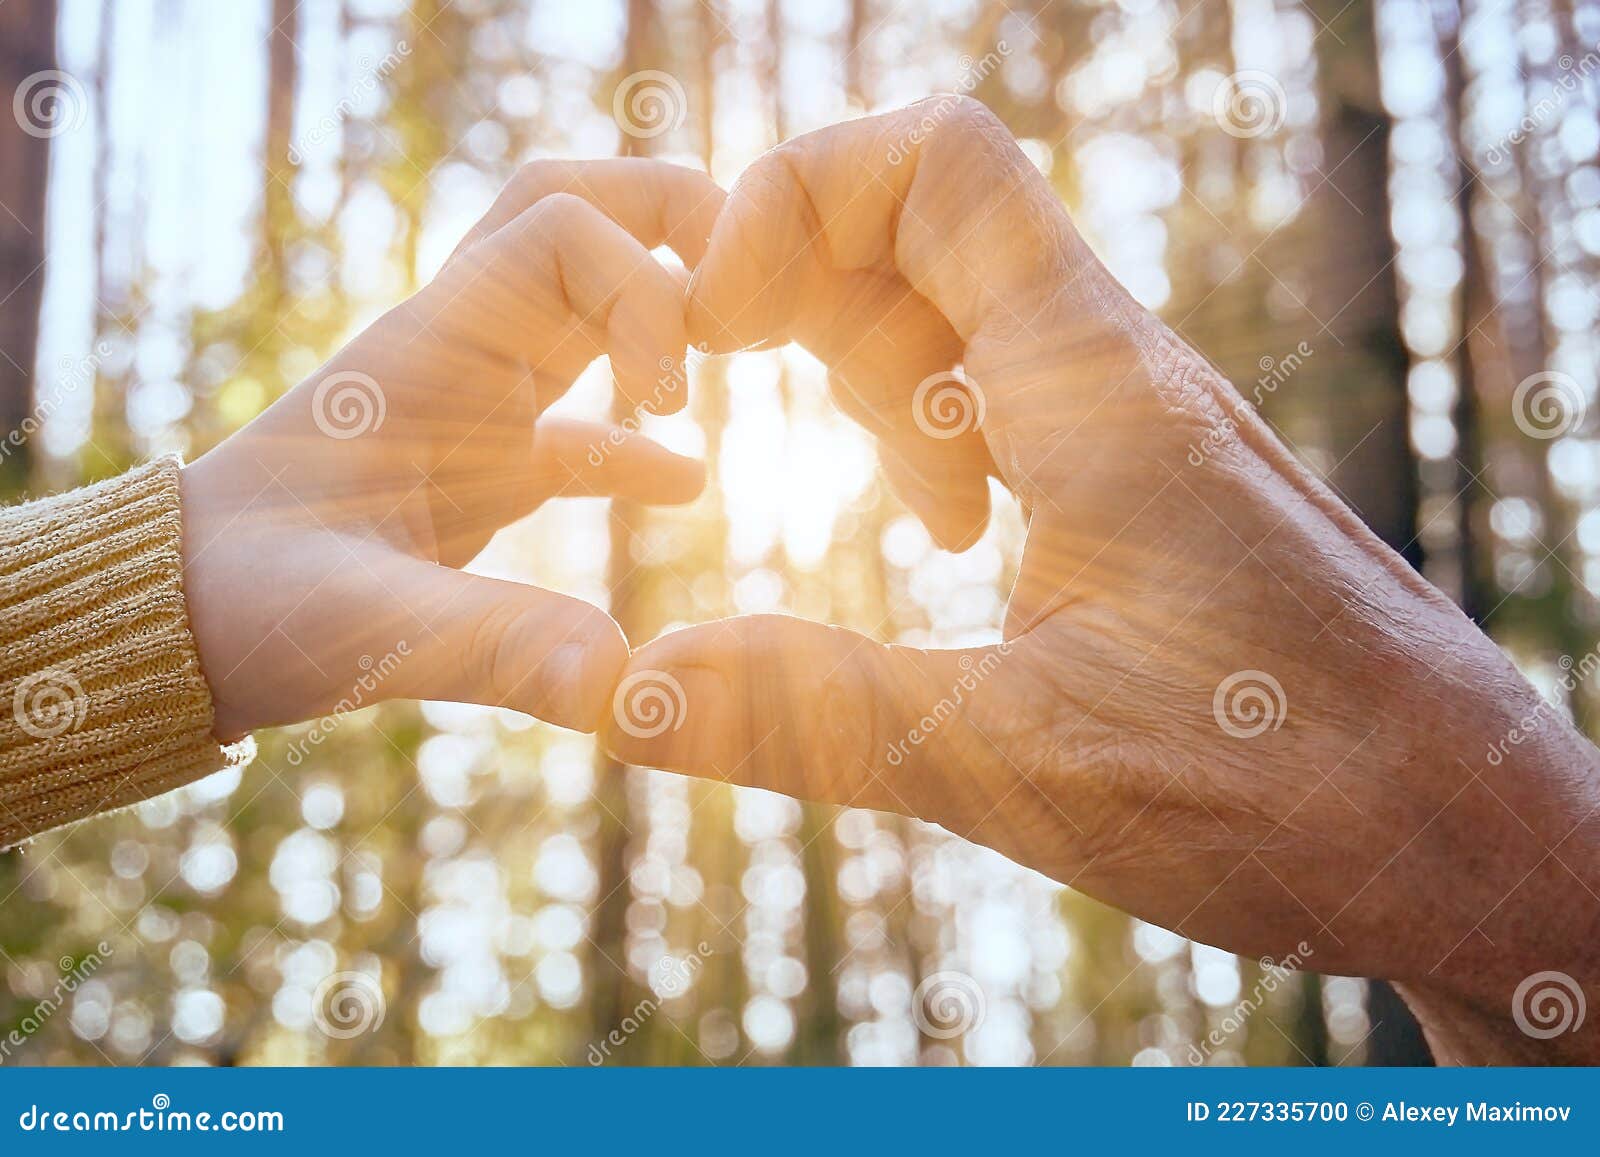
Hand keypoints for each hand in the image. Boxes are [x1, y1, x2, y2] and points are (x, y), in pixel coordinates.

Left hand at [183, 159, 723, 738]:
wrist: (185, 620)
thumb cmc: (251, 609)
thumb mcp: (369, 629)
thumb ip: (492, 647)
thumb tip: (618, 687)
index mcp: (432, 352)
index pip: (561, 230)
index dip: (644, 287)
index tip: (673, 397)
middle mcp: (457, 352)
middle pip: (573, 213)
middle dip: (667, 220)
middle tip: (741, 285)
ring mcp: (469, 403)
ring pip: (577, 301)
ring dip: (658, 310)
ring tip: (732, 366)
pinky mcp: (476, 465)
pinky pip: (573, 422)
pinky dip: (635, 440)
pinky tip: (687, 484)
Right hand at [602, 99, 1599, 1062]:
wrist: (1463, 833)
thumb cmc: (1288, 798)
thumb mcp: (1018, 766)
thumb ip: (813, 715)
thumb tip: (623, 695)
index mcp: (1094, 395)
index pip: (933, 162)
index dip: (793, 197)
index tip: (715, 332)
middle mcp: (1124, 374)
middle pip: (927, 218)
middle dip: (806, 287)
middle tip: (742, 401)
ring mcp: (1143, 419)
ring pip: (968, 300)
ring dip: (874, 363)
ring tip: (885, 499)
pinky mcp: (1153, 475)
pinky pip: (1017, 382)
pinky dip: (939, 421)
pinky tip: (947, 532)